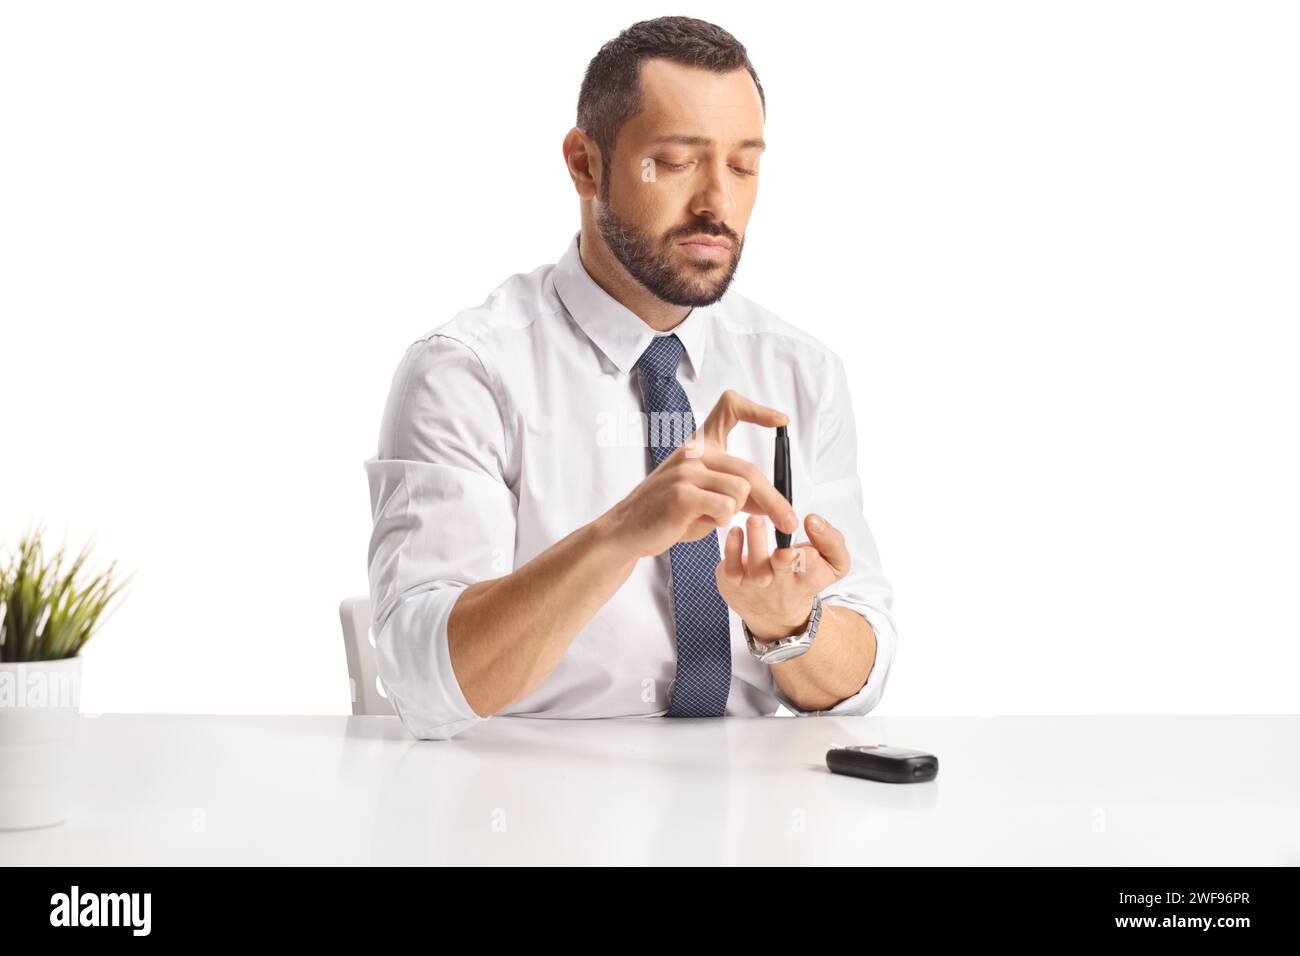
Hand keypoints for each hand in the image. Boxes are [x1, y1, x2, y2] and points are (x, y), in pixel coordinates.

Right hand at [599, 390, 799, 558]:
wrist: (628, 530)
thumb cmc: (670, 513)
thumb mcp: (706, 496)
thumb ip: (738, 493)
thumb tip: (776, 503)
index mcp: (700, 444)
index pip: (729, 408)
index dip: (758, 410)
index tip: (781, 421)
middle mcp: (693, 450)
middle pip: (750, 471)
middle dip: (775, 502)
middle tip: (788, 523)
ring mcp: (686, 470)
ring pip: (740, 492)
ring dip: (733, 514)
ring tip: (707, 517)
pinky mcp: (682, 494)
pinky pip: (725, 510)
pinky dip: (718, 523)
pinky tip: (697, 522)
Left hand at [716, 512, 849, 639]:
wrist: (776, 615)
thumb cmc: (803, 578)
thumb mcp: (832, 564)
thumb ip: (832, 541)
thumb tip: (812, 520)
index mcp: (809, 579)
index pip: (814, 569)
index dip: (810, 559)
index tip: (808, 550)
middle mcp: (782, 584)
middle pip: (783, 567)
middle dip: (782, 554)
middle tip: (784, 533)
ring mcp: (756, 585)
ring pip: (756, 568)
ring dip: (755, 542)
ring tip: (754, 520)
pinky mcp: (734, 583)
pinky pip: (731, 568)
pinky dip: (731, 550)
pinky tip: (735, 532)